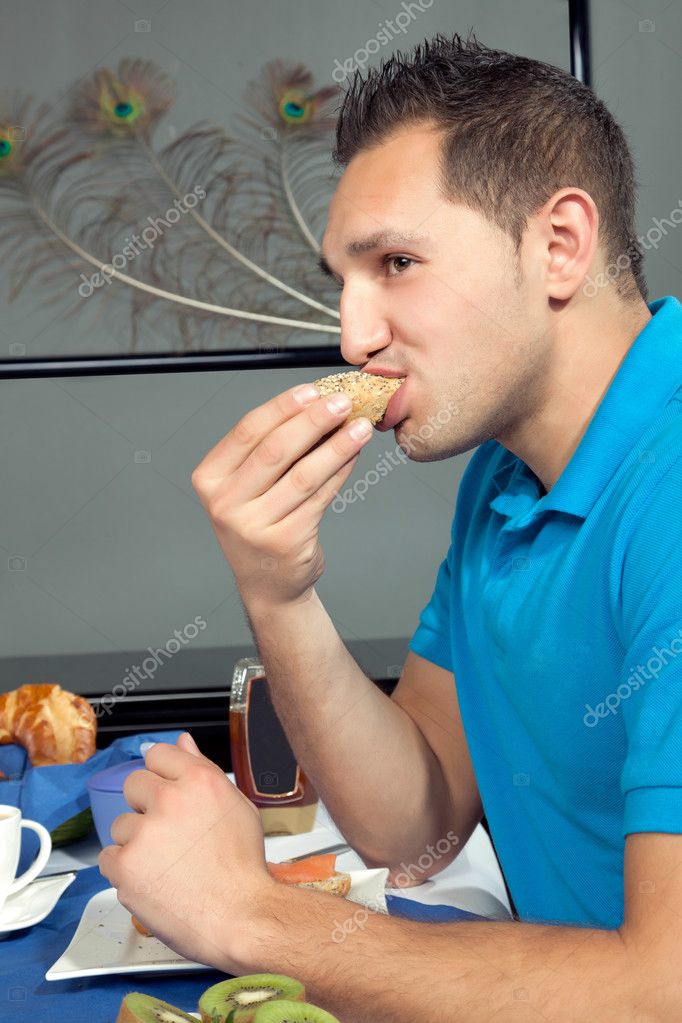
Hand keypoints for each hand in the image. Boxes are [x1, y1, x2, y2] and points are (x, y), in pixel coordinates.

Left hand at [98, 732, 274, 971]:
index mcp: (199, 780)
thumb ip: (204, 770)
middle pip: (134, 785)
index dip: (161, 775)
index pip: (158, 754)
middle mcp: (170, 799)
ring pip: (121, 825)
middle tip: (168, 834)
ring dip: (135, 842)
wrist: (238, 916)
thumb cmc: (242, 867)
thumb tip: (183, 743)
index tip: (165, 792)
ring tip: (165, 865)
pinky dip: (123, 870)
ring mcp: (145, 832)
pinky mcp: (125, 864)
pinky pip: (108, 857)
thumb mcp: (236, 806)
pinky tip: (151, 879)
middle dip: (145, 806)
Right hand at [191, 383, 372, 610]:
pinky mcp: (286, 541)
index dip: (282, 406)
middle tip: (343, 402)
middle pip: (275, 449)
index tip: (312, 390)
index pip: (247, 431)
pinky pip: (320, 496)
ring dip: (337, 445)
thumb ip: (270, 448)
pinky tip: (354, 455)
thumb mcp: (248, 487)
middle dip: (313, 420)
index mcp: (209, 480)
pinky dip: (341, 471)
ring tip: (360, 427)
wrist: (268, 584)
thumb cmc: (261, 524)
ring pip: (303, 474)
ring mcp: (253, 526)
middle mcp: (224, 504)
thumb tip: (316, 403)